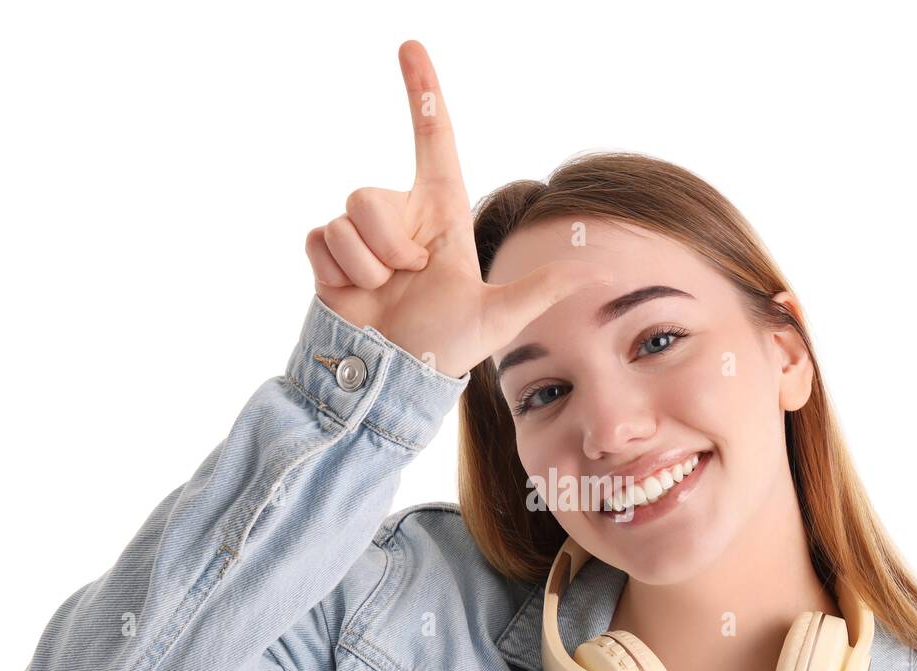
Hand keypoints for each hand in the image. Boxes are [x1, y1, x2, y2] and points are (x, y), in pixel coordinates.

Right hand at [304, 40, 611, 378]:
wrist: (392, 376)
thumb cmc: (445, 346)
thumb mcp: (499, 317)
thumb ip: (541, 287)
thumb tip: (596, 270)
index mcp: (441, 217)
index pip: (434, 142)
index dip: (423, 94)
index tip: (411, 47)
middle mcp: (400, 219)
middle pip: (371, 194)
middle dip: (389, 244)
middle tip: (407, 279)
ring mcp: (362, 238)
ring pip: (346, 219)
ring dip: (366, 266)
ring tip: (384, 294)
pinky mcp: (328, 255)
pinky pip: (320, 238)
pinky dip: (338, 273)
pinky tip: (356, 297)